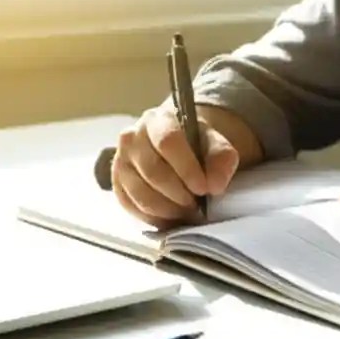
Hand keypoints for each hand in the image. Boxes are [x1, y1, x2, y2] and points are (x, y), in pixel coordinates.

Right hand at [112, 106, 244, 228]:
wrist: (176, 149)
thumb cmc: (195, 145)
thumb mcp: (215, 144)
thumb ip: (222, 159)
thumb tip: (215, 186)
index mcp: (157, 120)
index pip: (168, 142)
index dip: (187, 169)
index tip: (204, 188)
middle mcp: (131, 138)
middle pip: (153, 172)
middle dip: (179, 194)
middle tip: (197, 204)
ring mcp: (120, 162)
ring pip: (141, 194)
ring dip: (168, 209)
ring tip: (187, 211)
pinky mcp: (117, 185)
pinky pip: (132, 208)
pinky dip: (155, 218)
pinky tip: (171, 217)